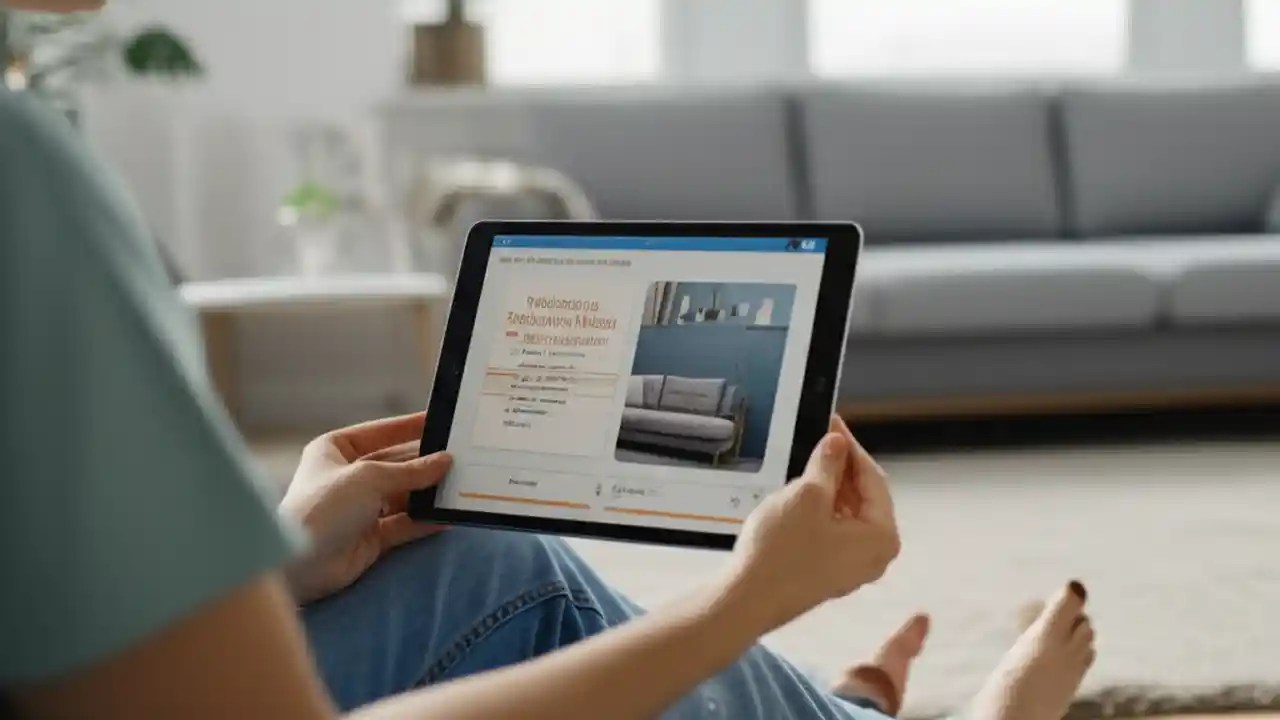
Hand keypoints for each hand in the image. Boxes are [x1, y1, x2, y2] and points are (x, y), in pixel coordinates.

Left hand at [279, 412, 451, 603]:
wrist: (301, 564)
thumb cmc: (324, 506)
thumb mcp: (370, 477)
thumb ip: (411, 470)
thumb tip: (445, 460)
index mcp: (335, 450)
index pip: (379, 433)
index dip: (409, 426)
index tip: (439, 420)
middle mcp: (347, 477)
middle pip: (394, 464)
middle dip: (424, 462)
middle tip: (460, 457)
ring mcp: (359, 508)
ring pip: (402, 495)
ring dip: (428, 492)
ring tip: (461, 484)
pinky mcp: (370, 537)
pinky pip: (404, 523)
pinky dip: (425, 520)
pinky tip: (448, 515)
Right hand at [725, 415, 898, 629]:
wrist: (748, 600)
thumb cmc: (783, 548)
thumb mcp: (806, 494)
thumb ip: (827, 464)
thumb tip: (837, 444)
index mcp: (882, 535)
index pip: (873, 478)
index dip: (851, 448)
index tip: (832, 423)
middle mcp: (876, 555)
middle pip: (864, 498)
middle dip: (841, 468)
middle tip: (819, 440)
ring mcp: (853, 568)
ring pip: (846, 515)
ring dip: (829, 487)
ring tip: (806, 464)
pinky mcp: (829, 574)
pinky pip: (833, 532)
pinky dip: (820, 510)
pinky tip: (798, 496)